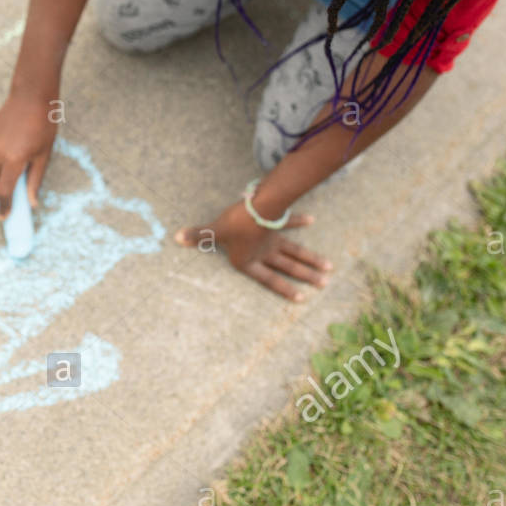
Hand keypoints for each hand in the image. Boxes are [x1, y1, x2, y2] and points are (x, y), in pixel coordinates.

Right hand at [0, 87, 56, 218]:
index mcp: (14, 160)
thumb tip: (31, 203)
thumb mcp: (44, 155)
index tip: (4, 217)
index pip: (4, 191)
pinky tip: (7, 160)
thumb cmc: (43, 125)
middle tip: (6, 198)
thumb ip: (35, 180)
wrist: (31, 96)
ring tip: (9, 178)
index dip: (4, 207)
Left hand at [175, 198, 331, 301]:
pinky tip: (312, 220)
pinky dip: (298, 221)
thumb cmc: (234, 224)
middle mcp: (265, 253)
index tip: (301, 299)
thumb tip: (176, 238)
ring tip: (329, 269)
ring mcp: (274, 238)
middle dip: (306, 276)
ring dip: (312, 260)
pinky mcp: (277, 222)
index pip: (269, 280)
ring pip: (296, 252)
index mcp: (250, 261)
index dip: (284, 289)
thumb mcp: (215, 231)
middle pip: (289, 267)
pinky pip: (289, 223)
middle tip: (324, 285)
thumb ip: (198, 236)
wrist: (255, 206)